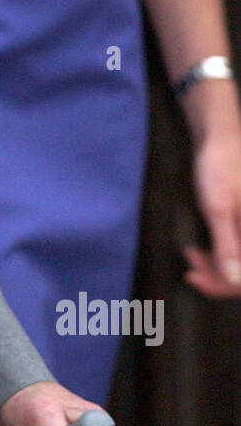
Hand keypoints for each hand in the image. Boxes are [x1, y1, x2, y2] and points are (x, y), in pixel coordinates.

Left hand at [184, 128, 240, 296]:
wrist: (220, 141)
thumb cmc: (220, 170)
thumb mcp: (218, 210)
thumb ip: (228, 246)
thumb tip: (235, 280)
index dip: (223, 285)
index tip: (195, 278)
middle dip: (218, 277)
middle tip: (190, 270)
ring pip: (240, 263)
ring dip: (216, 267)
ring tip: (192, 258)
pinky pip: (238, 250)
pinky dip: (219, 255)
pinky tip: (199, 251)